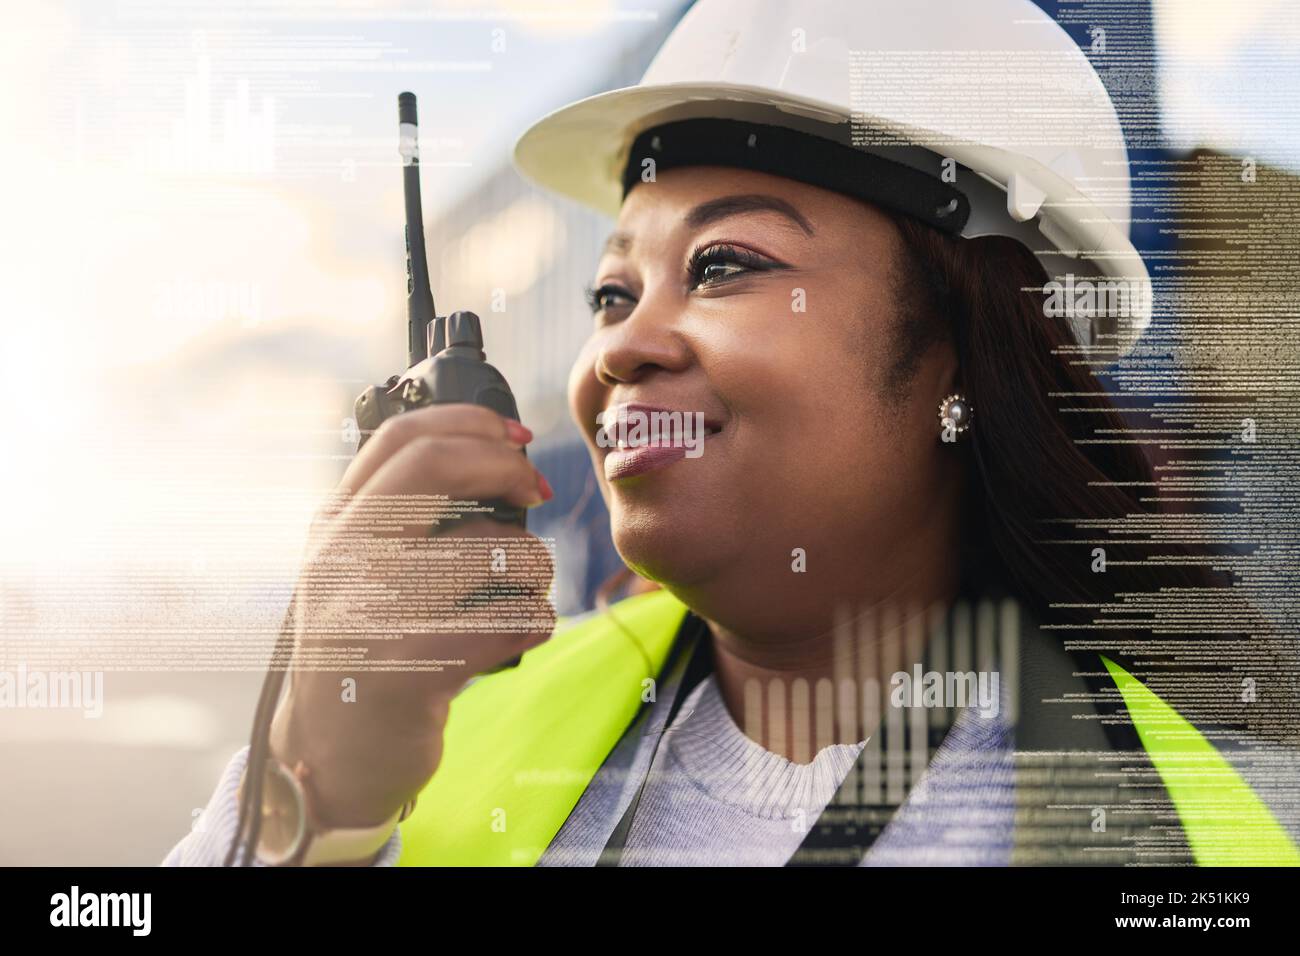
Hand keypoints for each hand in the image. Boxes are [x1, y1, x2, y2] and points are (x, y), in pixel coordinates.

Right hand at [267, 404, 556, 827]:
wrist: (332, 759)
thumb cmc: (368, 652)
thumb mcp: (358, 571)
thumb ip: (402, 514)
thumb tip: (498, 452)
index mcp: (334, 529)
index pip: (399, 439)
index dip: (471, 424)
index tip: (517, 437)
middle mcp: (343, 560)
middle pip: (437, 467)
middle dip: (507, 469)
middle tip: (537, 490)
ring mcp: (375, 613)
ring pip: (496, 549)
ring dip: (533, 569)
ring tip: (518, 592)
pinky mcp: (415, 668)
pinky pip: (516, 618)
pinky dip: (534, 623)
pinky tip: (515, 635)